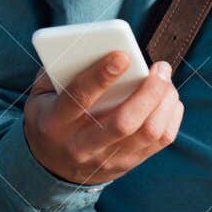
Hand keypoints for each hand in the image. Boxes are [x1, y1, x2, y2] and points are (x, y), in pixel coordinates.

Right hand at [23, 51, 183, 185]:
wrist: (51, 165)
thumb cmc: (49, 117)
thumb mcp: (41, 95)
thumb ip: (59, 71)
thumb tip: (92, 46)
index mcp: (55, 123)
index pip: (80, 98)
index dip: (101, 76)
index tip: (123, 56)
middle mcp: (81, 146)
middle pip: (123, 122)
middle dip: (148, 92)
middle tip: (160, 68)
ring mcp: (106, 159)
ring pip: (147, 133)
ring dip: (164, 103)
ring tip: (166, 81)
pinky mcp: (127, 165)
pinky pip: (159, 142)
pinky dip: (170, 117)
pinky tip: (169, 100)